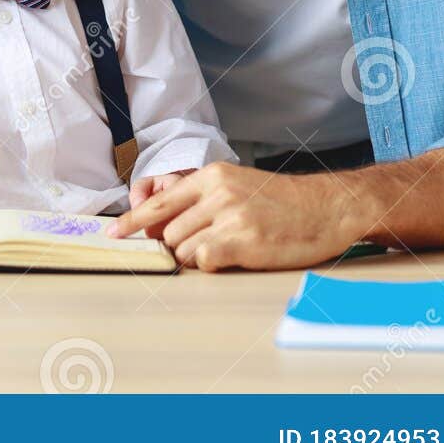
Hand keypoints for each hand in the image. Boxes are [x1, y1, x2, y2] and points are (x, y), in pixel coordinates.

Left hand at [106, 162, 362, 270]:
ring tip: (228, 250)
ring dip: (197, 258)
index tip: (114, 233)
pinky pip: (204, 261)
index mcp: (211, 177)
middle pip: (168, 232)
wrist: (329, 207)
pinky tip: (234, 257)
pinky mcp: (243, 241)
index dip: (132, 221)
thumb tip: (161, 226)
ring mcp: (230, 217)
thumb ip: (201, 201)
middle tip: (206, 247)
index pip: (158, 202)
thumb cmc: (284, 202)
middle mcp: (216, 193)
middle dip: (178, 246)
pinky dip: (211, 265)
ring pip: (183, 249)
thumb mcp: (238, 186)